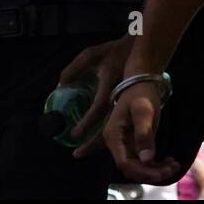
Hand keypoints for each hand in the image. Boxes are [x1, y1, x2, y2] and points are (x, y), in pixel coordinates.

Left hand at [58, 33, 132, 157]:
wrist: (142, 50)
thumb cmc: (114, 51)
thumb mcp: (91, 55)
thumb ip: (75, 68)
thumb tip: (60, 85)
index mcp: (110, 82)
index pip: (99, 106)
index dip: (87, 121)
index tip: (74, 134)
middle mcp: (120, 95)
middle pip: (110, 126)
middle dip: (94, 142)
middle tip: (78, 154)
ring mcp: (127, 102)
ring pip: (117, 128)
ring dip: (102, 142)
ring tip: (86, 151)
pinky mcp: (130, 105)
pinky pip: (120, 124)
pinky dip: (111, 134)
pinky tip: (99, 141)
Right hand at [103, 79, 180, 183]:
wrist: (141, 82)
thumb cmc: (141, 94)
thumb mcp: (143, 111)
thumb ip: (144, 134)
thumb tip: (147, 159)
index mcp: (113, 136)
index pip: (124, 163)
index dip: (142, 172)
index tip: (161, 173)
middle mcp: (117, 143)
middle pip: (131, 168)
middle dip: (151, 173)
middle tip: (172, 169)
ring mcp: (125, 144)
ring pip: (139, 166)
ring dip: (156, 170)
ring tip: (175, 165)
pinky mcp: (135, 143)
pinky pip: (144, 160)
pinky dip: (157, 164)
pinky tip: (171, 160)